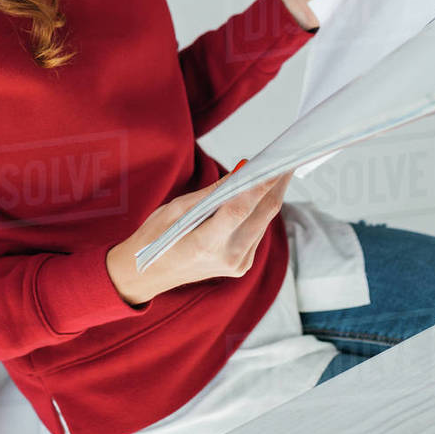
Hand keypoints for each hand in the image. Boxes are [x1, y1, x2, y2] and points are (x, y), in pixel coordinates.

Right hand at [105, 167, 296, 306]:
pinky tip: (262, 191)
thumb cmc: (157, 238)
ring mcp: (238, 265)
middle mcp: (228, 257)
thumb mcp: (176, 209)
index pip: (240, 210)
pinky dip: (260, 210)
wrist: (148, 275)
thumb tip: (241, 173)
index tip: (276, 163)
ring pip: (263, 222)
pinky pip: (257, 231)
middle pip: (262, 215)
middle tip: (286, 158)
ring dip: (271, 195)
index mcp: (206, 244)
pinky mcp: (242, 265)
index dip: (260, 185)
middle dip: (276, 185)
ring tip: (277, 169)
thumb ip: (212, 193)